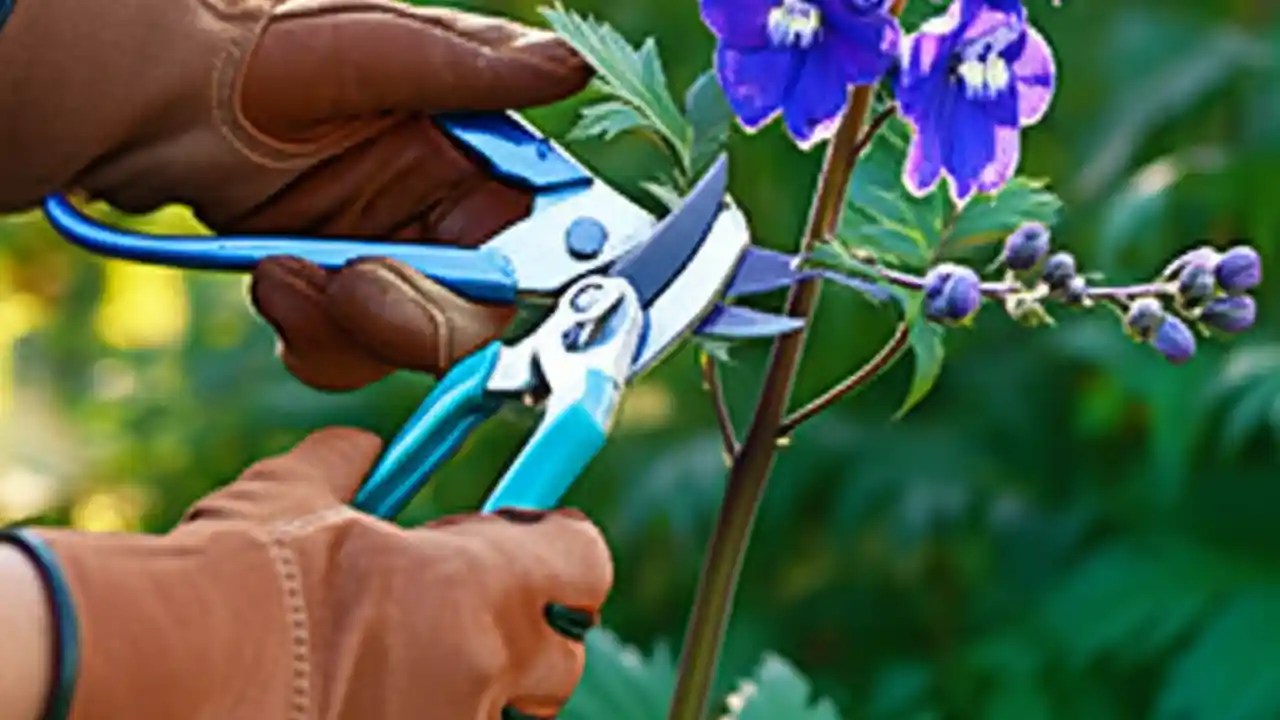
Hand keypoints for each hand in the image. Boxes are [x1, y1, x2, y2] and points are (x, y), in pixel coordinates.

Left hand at [0, 0, 591, 389]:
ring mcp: (390, 253)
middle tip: (359, 291)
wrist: (148, 95)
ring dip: (355, 329)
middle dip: (421, 316)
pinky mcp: (336, 290)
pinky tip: (277, 285)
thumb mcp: (369, 45)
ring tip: (288, 277)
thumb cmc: (257, 46)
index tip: (502, 293)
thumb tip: (570, 66)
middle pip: (483, 307)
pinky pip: (354, 353)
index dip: (535, 273)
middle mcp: (442, 206)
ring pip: (417, 344)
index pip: (541, 231)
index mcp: (473, 148)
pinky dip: (317, 339)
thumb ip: (473, 66)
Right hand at [9, 428, 612, 719]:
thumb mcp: (291, 499)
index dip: (561, 546)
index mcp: (473, 592)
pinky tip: (374, 693)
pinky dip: (435, 713)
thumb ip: (345, 468)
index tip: (535, 537)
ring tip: (412, 662)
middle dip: (526, 630)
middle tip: (469, 609)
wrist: (156, 670)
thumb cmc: (227, 584)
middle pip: (562, 655)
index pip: (584, 563)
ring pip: (510, 714)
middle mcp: (479, 676)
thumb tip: (360, 449)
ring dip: (482, 686)